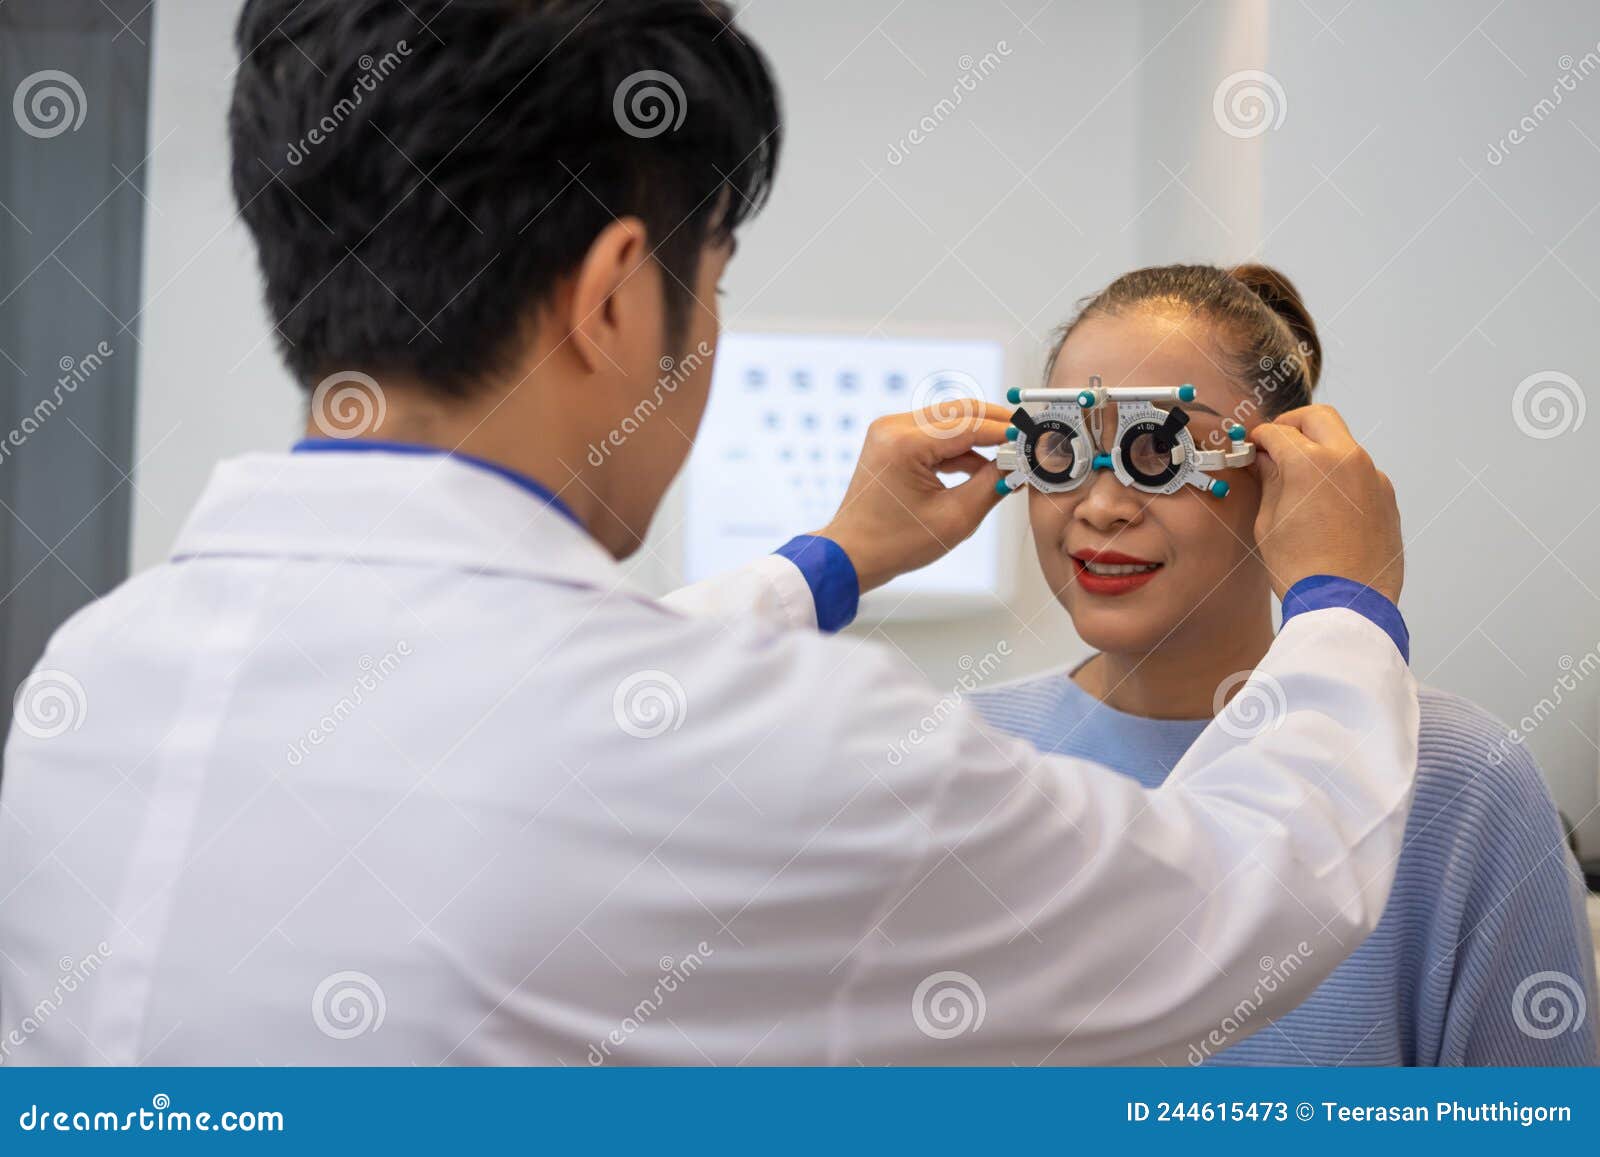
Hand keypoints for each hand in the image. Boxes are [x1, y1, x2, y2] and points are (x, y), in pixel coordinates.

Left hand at [813, 402, 1015, 593]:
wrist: (853, 554)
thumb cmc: (895, 544)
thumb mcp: (955, 518)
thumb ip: (992, 484)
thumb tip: (1020, 462)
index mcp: (904, 444)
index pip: (969, 425)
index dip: (1006, 432)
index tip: (1034, 437)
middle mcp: (893, 428)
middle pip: (960, 412)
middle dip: (996, 426)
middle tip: (1028, 439)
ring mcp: (889, 431)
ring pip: (949, 420)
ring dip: (980, 437)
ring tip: (1009, 460)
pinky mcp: (892, 440)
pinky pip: (935, 433)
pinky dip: (960, 448)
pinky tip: (982, 468)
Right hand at [1251, 405, 1402, 602]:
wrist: (1347, 604)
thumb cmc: (1303, 570)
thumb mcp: (1269, 523)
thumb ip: (1269, 482)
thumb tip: (1266, 461)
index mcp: (1311, 463)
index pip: (1278, 432)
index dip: (1259, 438)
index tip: (1253, 446)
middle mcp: (1347, 460)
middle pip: (1318, 418)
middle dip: (1293, 424)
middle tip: (1277, 441)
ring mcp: (1372, 477)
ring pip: (1342, 443)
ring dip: (1320, 449)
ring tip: (1301, 478)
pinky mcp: (1386, 497)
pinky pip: (1359, 472)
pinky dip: (1339, 475)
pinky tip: (1325, 503)